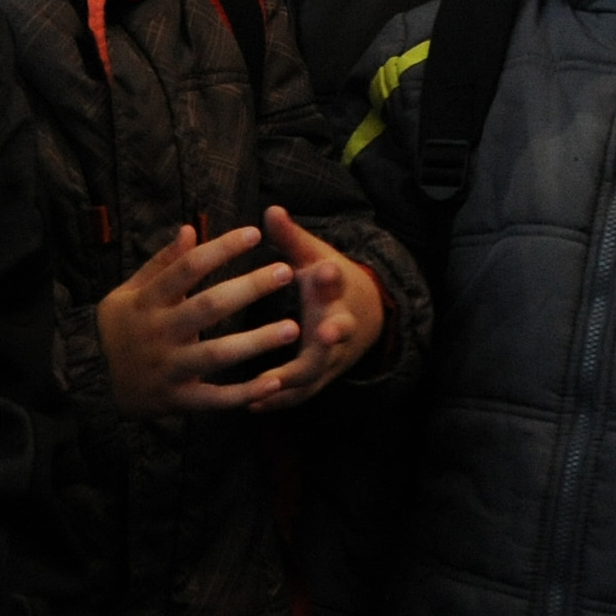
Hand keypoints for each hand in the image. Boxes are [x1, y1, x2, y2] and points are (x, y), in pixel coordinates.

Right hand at [96, 222, 299, 417]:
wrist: (96, 384)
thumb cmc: (122, 330)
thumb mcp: (129, 292)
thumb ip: (161, 264)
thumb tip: (190, 229)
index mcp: (146, 302)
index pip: (187, 268)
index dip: (221, 249)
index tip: (255, 234)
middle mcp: (157, 333)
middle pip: (208, 307)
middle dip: (249, 288)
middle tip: (285, 272)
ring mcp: (168, 368)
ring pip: (216, 354)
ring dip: (256, 342)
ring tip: (293, 328)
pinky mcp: (178, 399)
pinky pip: (214, 398)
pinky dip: (244, 393)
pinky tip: (274, 383)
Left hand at [239, 209, 386, 414]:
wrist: (364, 317)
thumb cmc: (328, 283)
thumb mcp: (314, 257)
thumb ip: (291, 238)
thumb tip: (271, 210)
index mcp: (337, 291)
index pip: (338, 283)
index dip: (333, 278)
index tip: (325, 270)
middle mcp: (339, 325)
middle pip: (340, 332)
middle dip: (334, 333)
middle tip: (326, 332)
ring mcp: (332, 356)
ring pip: (318, 370)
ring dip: (296, 377)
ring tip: (268, 383)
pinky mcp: (320, 378)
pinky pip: (300, 394)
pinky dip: (279, 400)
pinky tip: (251, 405)